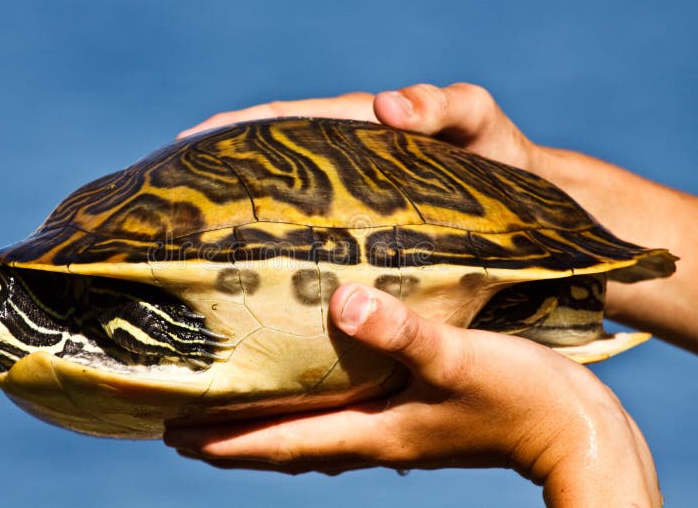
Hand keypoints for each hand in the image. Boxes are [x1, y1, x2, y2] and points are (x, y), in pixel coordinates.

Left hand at [164, 284, 661, 506]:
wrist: (576, 433)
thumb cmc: (522, 399)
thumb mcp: (460, 359)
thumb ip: (401, 334)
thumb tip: (341, 302)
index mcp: (373, 433)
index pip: (279, 443)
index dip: (224, 440)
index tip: (172, 432)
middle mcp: (373, 439)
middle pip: (283, 446)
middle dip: (229, 439)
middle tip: (178, 424)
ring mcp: (393, 433)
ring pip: (308, 435)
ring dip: (262, 427)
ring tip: (224, 409)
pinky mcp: (413, 418)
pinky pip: (340, 419)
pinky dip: (306, 412)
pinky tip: (305, 388)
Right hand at [179, 83, 697, 348]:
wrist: (531, 215)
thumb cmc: (501, 158)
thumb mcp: (477, 120)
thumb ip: (441, 105)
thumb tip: (386, 106)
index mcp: (353, 133)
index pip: (280, 123)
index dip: (230, 132)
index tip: (182, 146)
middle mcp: (341, 174)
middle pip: (267, 173)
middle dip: (218, 183)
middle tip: (169, 209)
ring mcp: (349, 216)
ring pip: (282, 221)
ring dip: (240, 232)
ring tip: (191, 258)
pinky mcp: (364, 252)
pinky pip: (311, 256)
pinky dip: (280, 267)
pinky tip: (256, 296)